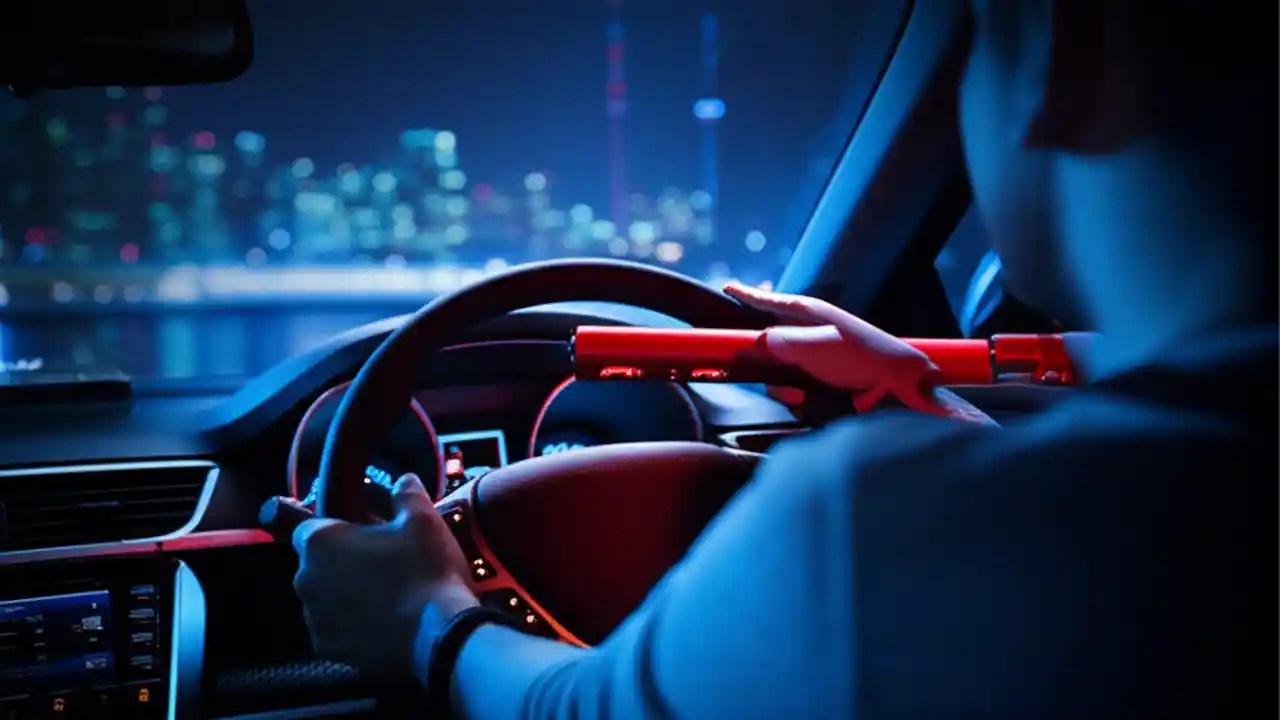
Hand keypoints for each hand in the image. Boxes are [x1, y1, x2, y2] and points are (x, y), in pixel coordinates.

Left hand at [292, 474, 478, 676]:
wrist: (438, 633)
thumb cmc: (425, 569)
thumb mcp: (423, 519)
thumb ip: (406, 494)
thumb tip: (404, 481)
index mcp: (320, 542)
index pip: (307, 525)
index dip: (334, 527)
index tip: (360, 531)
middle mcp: (306, 579)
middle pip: (315, 563)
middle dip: (339, 560)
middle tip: (379, 561)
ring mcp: (314, 617)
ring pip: (323, 596)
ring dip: (343, 592)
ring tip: (383, 594)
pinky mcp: (326, 647)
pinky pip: (333, 627)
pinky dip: (350, 623)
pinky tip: (381, 620)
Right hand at [724, 282, 944, 414]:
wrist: (898, 384)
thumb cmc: (863, 355)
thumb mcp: (819, 345)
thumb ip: (785, 342)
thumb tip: (760, 341)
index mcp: (807, 314)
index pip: (769, 301)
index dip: (747, 296)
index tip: (728, 287)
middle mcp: (807, 334)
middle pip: (766, 346)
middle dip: (765, 367)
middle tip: (774, 379)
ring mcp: (813, 358)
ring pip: (777, 374)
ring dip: (784, 389)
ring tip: (800, 396)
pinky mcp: (820, 379)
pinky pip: (793, 390)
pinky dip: (797, 399)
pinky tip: (810, 401)